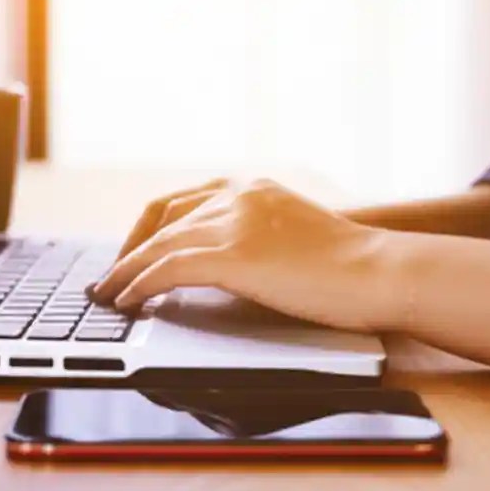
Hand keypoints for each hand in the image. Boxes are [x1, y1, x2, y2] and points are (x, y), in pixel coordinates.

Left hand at [91, 179, 401, 331]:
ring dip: (126, 271)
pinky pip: (168, 268)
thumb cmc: (352, 267)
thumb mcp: (295, 236)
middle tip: (111, 277)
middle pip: (161, 217)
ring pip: (158, 243)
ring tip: (108, 295)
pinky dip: (141, 284)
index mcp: (252, 188)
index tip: (133, 251)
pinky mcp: (233, 255)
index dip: (149, 229)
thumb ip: (259, 238)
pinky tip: (129, 302)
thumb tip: (228, 266)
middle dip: (129, 248)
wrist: (382, 272)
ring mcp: (234, 223)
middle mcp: (238, 195)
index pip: (182, 200)